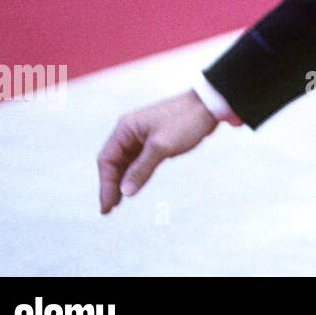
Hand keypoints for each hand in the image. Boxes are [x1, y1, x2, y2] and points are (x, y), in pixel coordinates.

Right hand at [97, 90, 217, 214]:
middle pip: (113, 162)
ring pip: (126, 163)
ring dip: (122, 181)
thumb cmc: (185, 119)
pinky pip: (138, 161)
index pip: (107, 160)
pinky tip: (134, 187)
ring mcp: (142, 136)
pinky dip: (135, 174)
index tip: (107, 205)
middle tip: (110, 208)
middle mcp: (130, 132)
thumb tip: (125, 191)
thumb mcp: (161, 147)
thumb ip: (141, 170)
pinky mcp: (154, 141)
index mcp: (126, 128)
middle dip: (111, 185)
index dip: (105, 184)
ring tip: (117, 203)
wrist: (209, 106)